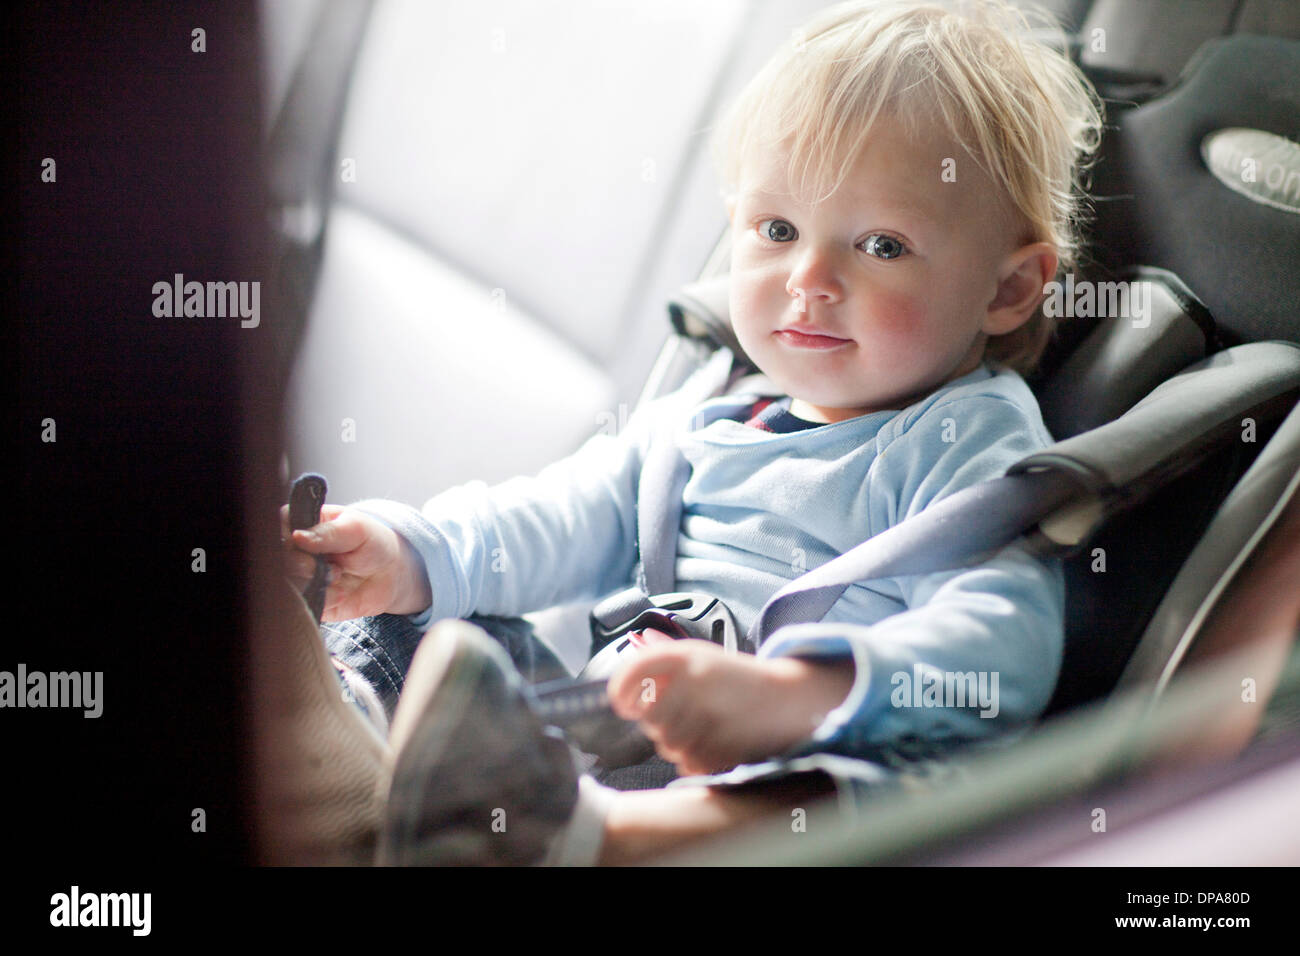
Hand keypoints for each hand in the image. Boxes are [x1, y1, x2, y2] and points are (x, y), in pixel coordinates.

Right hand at [280, 504, 431, 620]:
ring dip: (317, 584)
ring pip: (288, 586)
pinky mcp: (307, 601)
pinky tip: (341, 593)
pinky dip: (326, 600)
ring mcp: (297, 578)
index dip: (286, 538)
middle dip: (304, 566)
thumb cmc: (371, 542)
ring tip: (339, 576)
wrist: (390, 573)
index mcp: (298, 524)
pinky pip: (304, 605)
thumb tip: (297, 536)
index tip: (302, 542)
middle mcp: (291, 552)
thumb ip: (329, 533)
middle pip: (276, 561)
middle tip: (332, 566)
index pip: (275, 529)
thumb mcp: (356, 529)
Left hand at [606, 632, 854, 776]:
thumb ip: (665, 656)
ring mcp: (708, 714)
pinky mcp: (720, 744)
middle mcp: (695, 682)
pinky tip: (712, 739)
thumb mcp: (701, 657)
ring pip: (665, 744)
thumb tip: (633, 650)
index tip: (622, 702)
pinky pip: (687, 762)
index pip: (634, 670)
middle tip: (676, 715)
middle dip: (656, 722)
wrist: (784, 700)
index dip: (620, 690)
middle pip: (648, 716)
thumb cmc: (736, 679)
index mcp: (686, 656)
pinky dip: (694, 758)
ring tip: (699, 726)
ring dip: (675, 742)